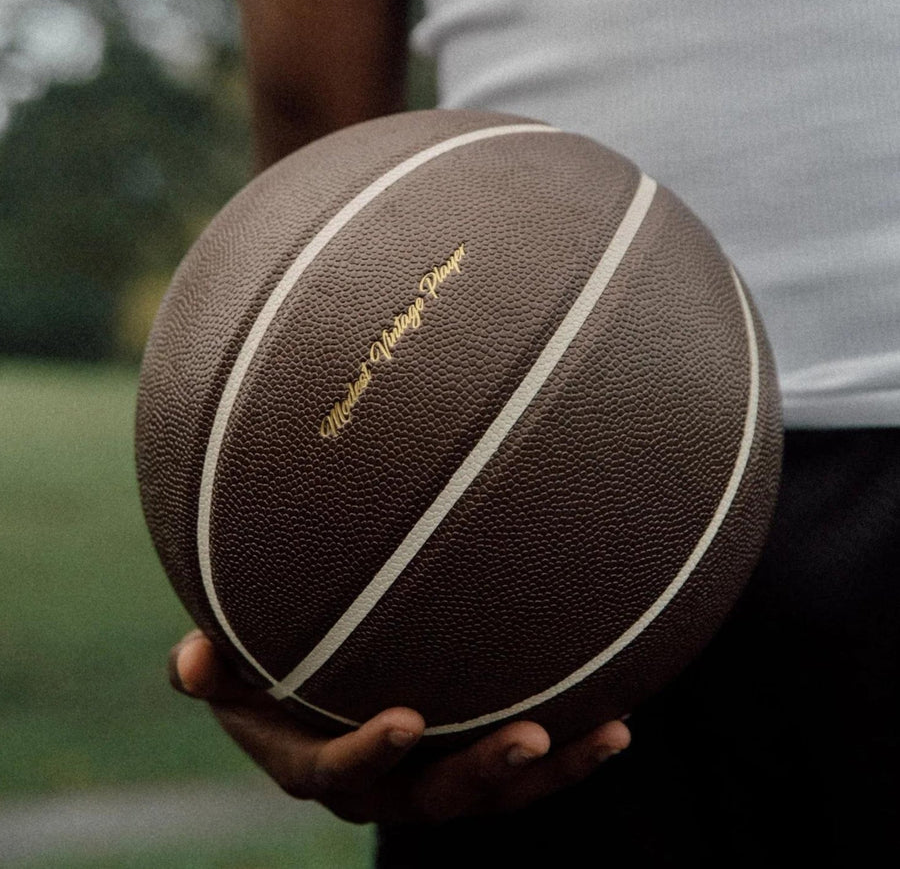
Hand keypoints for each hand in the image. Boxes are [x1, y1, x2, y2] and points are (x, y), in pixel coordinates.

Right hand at [169, 629, 630, 823]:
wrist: (314, 679)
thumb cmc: (266, 667)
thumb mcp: (232, 666)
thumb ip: (214, 667)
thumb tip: (190, 664)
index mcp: (315, 764)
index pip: (336, 774)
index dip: (368, 755)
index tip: (406, 718)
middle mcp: (380, 784)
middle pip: (432, 797)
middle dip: (482, 772)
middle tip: (531, 736)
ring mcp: (430, 775)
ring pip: (492, 791)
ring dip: (547, 768)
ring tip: (603, 733)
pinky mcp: (467, 756)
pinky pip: (520, 768)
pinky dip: (569, 752)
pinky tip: (619, 719)